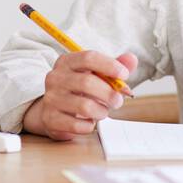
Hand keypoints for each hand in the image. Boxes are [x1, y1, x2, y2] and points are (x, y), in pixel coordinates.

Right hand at [22, 50, 136, 140]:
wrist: (55, 110)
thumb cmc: (79, 90)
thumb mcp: (95, 75)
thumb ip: (114, 67)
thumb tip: (131, 59)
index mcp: (67, 62)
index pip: (88, 58)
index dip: (109, 65)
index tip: (124, 75)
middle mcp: (55, 77)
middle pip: (87, 83)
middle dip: (109, 94)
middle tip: (118, 101)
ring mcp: (51, 98)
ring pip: (84, 106)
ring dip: (101, 111)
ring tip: (103, 112)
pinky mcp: (50, 118)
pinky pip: (78, 125)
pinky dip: (90, 125)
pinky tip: (89, 121)